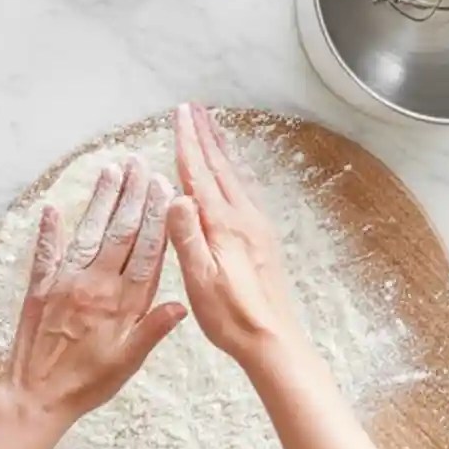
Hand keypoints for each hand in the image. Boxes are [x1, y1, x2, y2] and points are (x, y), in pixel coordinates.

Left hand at [0, 156, 187, 428]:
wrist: (36, 397)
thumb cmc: (87, 384)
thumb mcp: (128, 363)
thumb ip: (152, 330)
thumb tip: (182, 304)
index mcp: (120, 303)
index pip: (144, 252)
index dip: (156, 218)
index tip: (164, 189)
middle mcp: (93, 285)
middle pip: (118, 232)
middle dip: (132, 196)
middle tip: (140, 164)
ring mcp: (64, 283)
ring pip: (88, 232)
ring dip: (100, 200)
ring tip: (111, 170)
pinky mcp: (39, 287)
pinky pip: (45, 252)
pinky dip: (49, 229)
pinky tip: (54, 207)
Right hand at [166, 103, 306, 367]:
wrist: (274, 340)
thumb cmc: (231, 317)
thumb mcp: (199, 279)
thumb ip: (186, 236)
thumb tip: (175, 194)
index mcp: (222, 225)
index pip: (199, 174)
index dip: (188, 142)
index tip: (181, 114)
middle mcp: (243, 218)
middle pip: (220, 166)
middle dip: (204, 135)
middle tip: (194, 107)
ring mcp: (256, 227)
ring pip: (235, 176)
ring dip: (221, 149)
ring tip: (212, 127)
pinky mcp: (263, 239)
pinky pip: (245, 191)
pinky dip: (234, 171)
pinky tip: (234, 173)